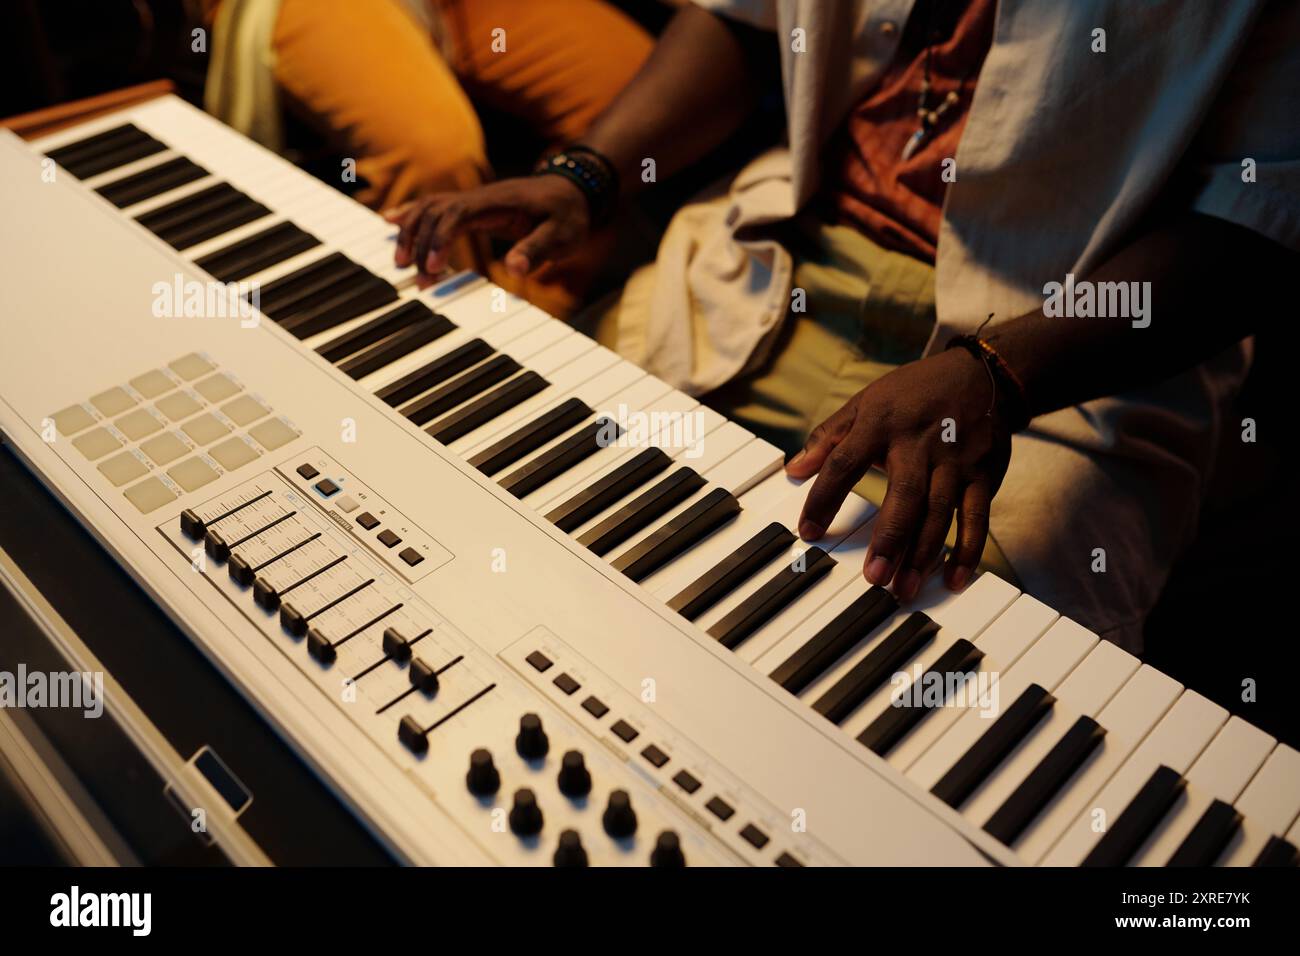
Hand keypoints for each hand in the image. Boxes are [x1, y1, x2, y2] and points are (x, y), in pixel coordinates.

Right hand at [384, 175, 590, 276]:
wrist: (574, 192)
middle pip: (436, 212)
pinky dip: (411, 214)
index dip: (441, 238)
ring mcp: (473, 200)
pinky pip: (434, 206)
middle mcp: (479, 197)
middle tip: (418, 279)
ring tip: (400, 262)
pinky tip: (389, 221)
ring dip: (411, 232)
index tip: (433, 267)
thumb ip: (538, 250)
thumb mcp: (562, 235)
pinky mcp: (471, 207)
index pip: (458, 213)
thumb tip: (515, 270)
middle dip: (420, 243)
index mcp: (498, 202)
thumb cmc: (568, 215)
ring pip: (429, 208)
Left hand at [785, 347, 1012, 600]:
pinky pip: (976, 516)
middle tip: (874, 578)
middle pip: (904, 495)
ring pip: (940, 511)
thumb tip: (794, 470)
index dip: (824, 498)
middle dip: (889, 538)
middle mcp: (919, 443)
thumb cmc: (913, 392)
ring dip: (923, 553)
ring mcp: (955, 459)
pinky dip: (967, 549)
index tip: (808, 532)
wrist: (979, 373)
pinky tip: (953, 579)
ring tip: (904, 588)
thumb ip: (828, 437)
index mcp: (881, 424)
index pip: (845, 463)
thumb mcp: (865, 402)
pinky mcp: (984, 472)